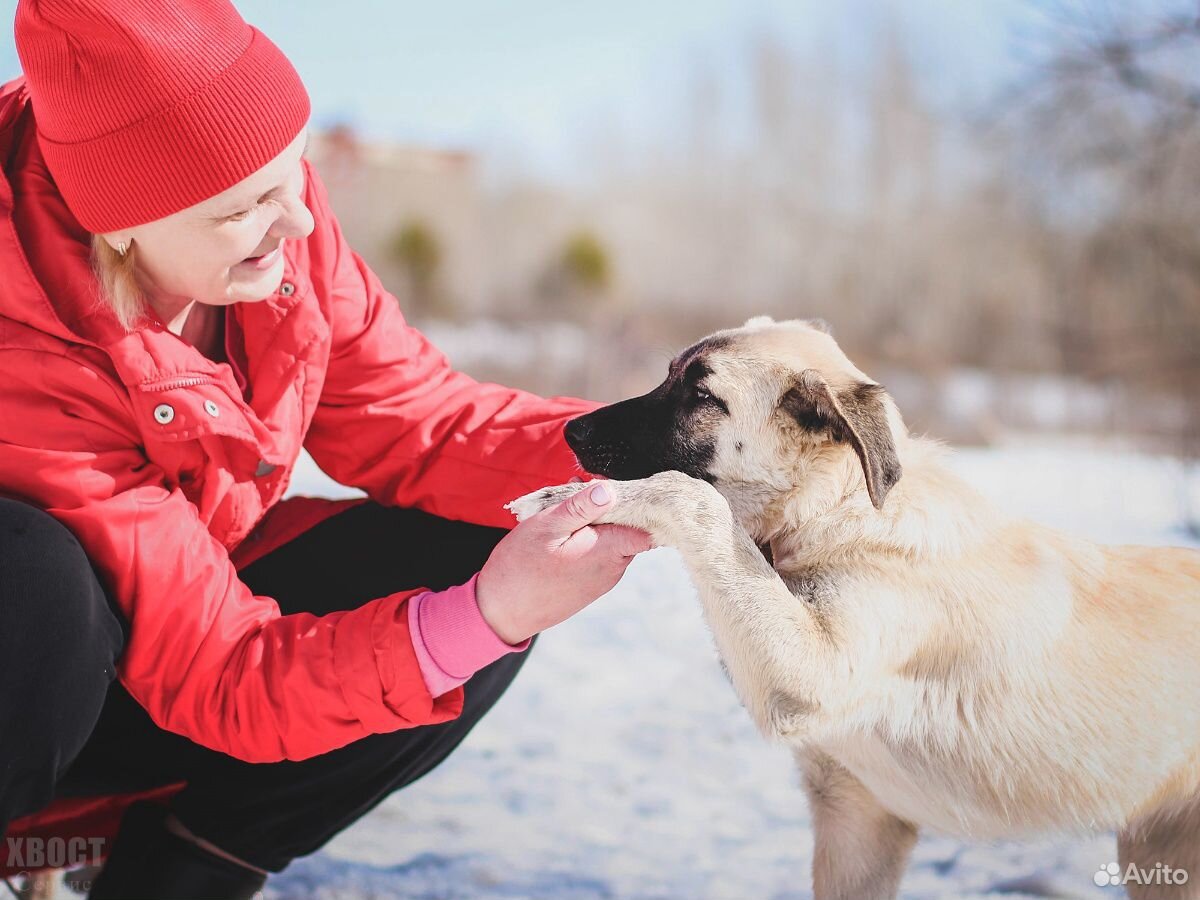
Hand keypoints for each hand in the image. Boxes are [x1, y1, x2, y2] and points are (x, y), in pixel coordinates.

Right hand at [476, 482, 652, 643]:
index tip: (616, 487)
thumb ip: (581, 507)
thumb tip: (611, 490)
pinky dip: (586, 540)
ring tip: (564, 510)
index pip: (649, 527)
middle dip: (609, 508)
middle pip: (629, 529)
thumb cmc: (520, 567)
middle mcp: (613, 569)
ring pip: (611, 541)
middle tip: (578, 489)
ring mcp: (602, 580)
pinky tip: (562, 533)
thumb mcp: (548, 526)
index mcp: (609, 551)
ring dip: (594, 523)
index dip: (639, 504)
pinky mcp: (589, 585)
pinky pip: (598, 555)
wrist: (501, 612)